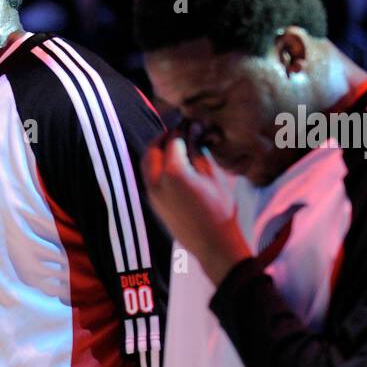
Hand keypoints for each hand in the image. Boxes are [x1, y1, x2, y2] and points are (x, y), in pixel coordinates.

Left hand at [143, 131, 252, 285]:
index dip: (183, 128)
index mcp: (174, 172)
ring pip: (146, 163)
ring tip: (175, 147)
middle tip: (180, 132)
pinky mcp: (152, 202)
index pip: (174, 140)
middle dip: (164, 137)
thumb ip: (199, 152)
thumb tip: (194, 131)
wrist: (212, 243)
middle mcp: (157, 181)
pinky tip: (171, 164)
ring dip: (157, 151)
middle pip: (153, 148)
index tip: (191, 123)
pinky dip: (155, 165)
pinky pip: (148, 177)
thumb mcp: (213, 175)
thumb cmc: (220, 209)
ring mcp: (151, 193)